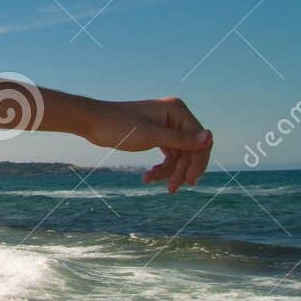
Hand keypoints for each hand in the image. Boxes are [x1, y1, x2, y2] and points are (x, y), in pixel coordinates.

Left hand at [82, 97, 212, 192]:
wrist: (91, 122)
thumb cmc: (118, 126)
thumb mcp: (150, 136)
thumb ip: (181, 139)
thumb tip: (210, 136)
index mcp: (177, 111)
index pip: (200, 141)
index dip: (197, 163)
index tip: (189, 182)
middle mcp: (175, 116)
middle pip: (190, 149)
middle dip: (181, 169)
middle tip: (171, 188)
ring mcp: (166, 125)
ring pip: (178, 155)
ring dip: (169, 171)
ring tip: (151, 181)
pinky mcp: (156, 134)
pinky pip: (168, 154)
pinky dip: (161, 166)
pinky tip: (148, 177)